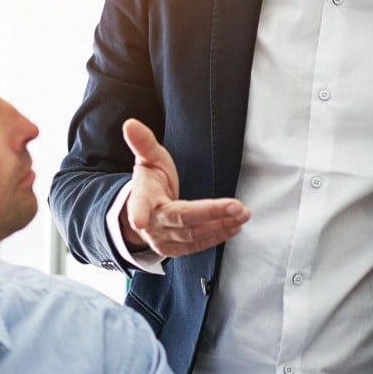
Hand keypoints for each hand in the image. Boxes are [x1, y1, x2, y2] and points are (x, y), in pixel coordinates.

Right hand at [119, 119, 247, 258]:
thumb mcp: (147, 159)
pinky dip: (217, 236)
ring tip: (242, 214)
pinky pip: (198, 245)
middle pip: (182, 220)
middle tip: (236, 207)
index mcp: (142, 199)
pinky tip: (234, 227)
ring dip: (221, 225)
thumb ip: (143, 143)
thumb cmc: (150, 182)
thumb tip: (130, 124)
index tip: (139, 222)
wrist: (146, 213)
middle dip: (211, 213)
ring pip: (194, 235)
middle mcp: (152, 224)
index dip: (139, 213)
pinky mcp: (175, 250)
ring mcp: (163, 239)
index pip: (140, 205)